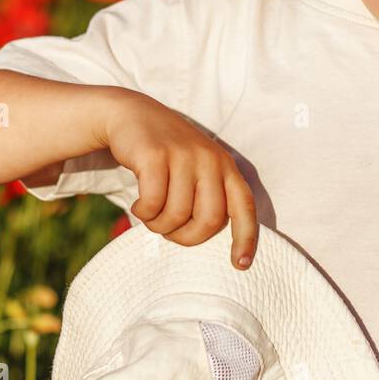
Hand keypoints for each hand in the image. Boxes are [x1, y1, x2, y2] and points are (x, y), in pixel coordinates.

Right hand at [96, 89, 258, 269]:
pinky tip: (139, 205)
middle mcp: (210, 159)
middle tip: (169, 232)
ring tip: (150, 215)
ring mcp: (184, 155)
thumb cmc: (167, 154)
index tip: (240, 264)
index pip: (244, 206)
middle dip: (186, 237)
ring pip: (177, 216)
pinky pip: (153, 204)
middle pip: (209, 221)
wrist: (132, 115)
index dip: (246, 237)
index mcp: (225, 166)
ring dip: (158, 226)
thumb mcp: (196, 169)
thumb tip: (209, 237)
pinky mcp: (156, 155)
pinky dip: (143, 213)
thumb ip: (208, 195)